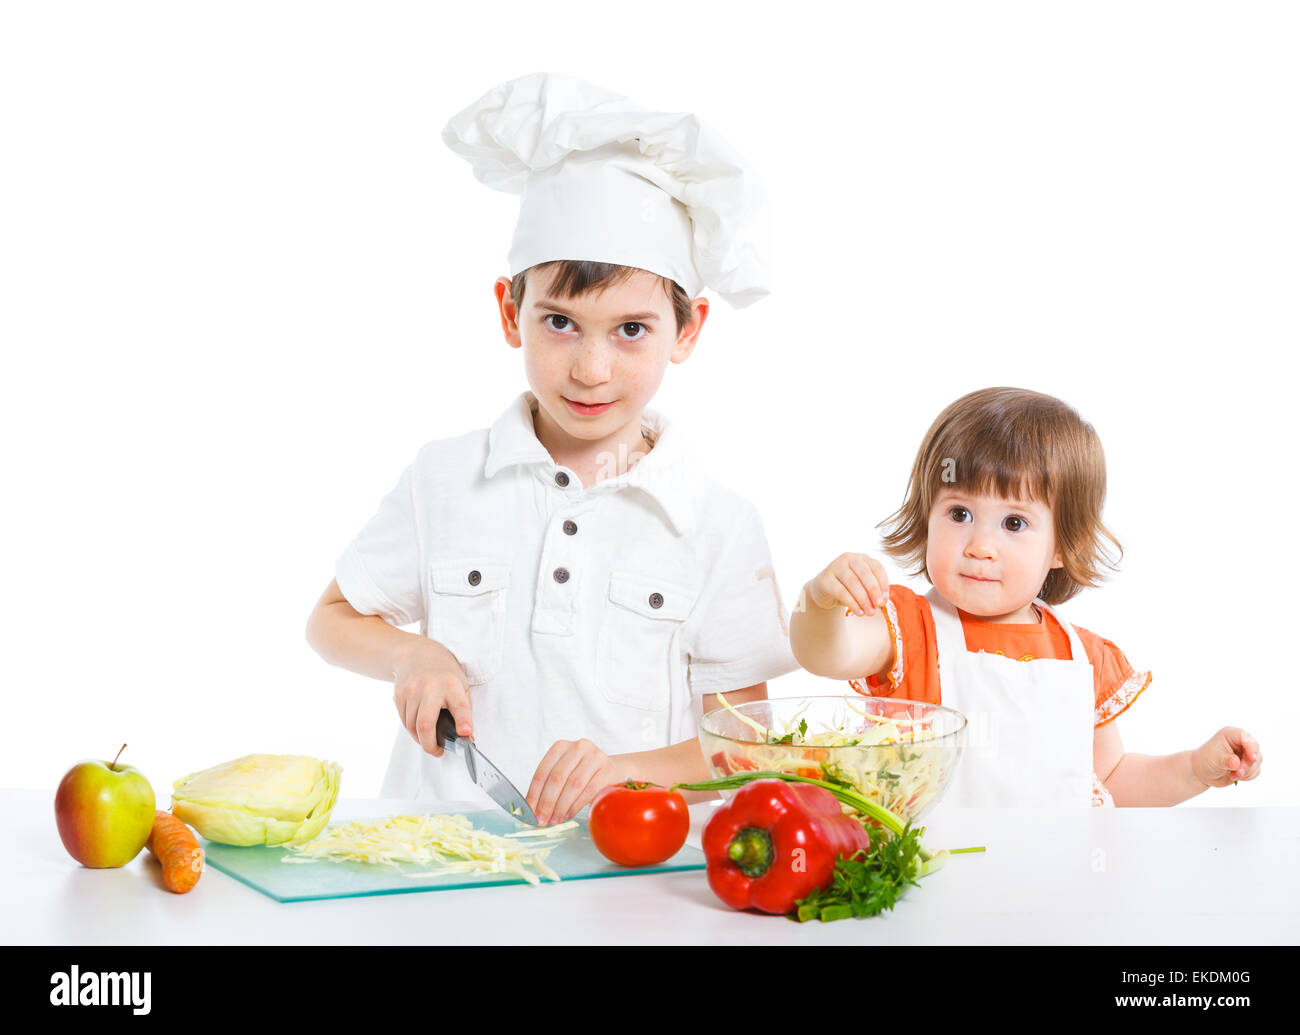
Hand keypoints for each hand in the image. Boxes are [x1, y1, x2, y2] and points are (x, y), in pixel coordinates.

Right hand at [392, 638, 472, 757]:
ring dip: (420, 737)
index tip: (466, 735)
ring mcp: (411, 690)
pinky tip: (418, 723)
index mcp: (451, 684)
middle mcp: (430, 687)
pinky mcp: (398, 694)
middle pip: (425, 724)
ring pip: (411, 726)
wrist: (417, 654)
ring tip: (429, 736)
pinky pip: (403, 720)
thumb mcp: (461, 686)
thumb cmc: (444, 674)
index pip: (459, 706)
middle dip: (429, 745)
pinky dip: (411, 728)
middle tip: (436, 751)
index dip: (463, 722)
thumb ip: (463, 710)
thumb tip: (466, 736)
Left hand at [526, 739, 622, 825]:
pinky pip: (589, 790)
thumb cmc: (580, 774)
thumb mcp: (563, 773)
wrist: (610, 770)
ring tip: (555, 819)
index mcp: (561, 746)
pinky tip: (569, 814)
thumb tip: (531, 810)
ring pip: (573, 784)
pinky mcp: (607, 769)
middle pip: (557, 778)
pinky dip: (576, 805)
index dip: (534, 793)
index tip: (530, 811)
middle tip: (542, 819)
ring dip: (561, 806)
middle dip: (547, 802)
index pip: (543, 771)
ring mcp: (595, 756)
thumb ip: (547, 787)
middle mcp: (578, 747)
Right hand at [802, 552, 889, 616]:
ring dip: (864, 599)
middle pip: (864, 572)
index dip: (883, 583)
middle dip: (874, 590)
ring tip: (870, 612)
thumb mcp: (863, 587)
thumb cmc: (848, 589)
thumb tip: (883, 601)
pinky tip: (859, 612)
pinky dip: (852, 603)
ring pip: (853, 582)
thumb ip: (874, 592)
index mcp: (861, 558)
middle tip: (879, 605)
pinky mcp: (825, 579)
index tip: (886, 599)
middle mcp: (848, 558)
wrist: (824, 592)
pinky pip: (841, 592)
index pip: (876, 567)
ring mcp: (835, 567)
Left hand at [1191, 727, 1262, 788]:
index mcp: (1230, 734)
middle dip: (1248, 764)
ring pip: (1256, 762)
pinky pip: (1255, 771)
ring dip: (1247, 772)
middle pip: (1255, 751)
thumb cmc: (1205, 760)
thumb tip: (1236, 763)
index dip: (1251, 747)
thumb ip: (1227, 761)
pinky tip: (1234, 776)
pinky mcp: (1247, 764)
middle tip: (1238, 772)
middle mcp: (1240, 742)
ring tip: (1233, 775)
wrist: (1202, 772)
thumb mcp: (1215, 759)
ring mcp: (1245, 753)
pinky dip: (1247, 776)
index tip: (1252, 758)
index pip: (1246, 737)